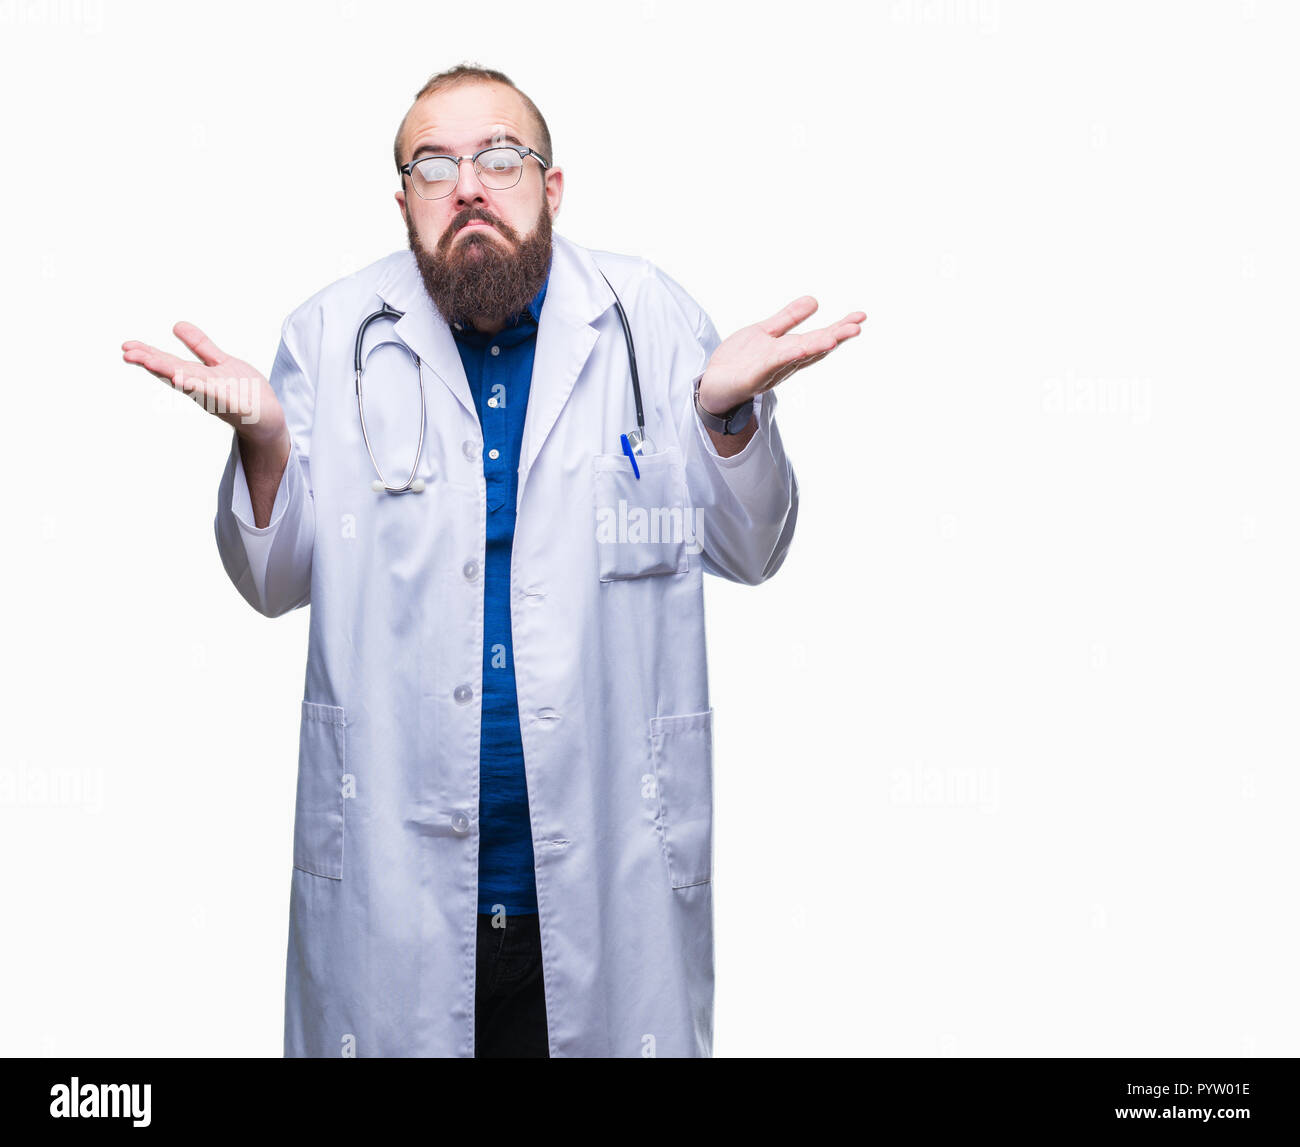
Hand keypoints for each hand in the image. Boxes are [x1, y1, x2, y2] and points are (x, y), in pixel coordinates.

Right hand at [121, 322, 286, 446]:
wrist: (268, 419)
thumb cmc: (245, 392)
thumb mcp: (220, 362)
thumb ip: (200, 346)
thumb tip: (176, 324)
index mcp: (197, 376)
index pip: (169, 363)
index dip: (148, 355)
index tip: (125, 347)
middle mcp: (203, 387)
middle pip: (174, 372)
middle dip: (151, 362)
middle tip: (126, 354)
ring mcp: (219, 397)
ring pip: (192, 383)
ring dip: (171, 373)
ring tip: (150, 363)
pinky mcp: (237, 405)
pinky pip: (219, 396)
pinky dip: (203, 388)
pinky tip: (186, 381)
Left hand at [696, 297, 865, 414]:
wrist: (713, 386)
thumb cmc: (740, 361)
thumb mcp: (766, 333)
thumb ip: (789, 318)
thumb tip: (815, 300)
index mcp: (789, 352)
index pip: (818, 338)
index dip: (839, 328)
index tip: (860, 318)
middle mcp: (784, 363)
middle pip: (813, 348)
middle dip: (836, 337)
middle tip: (858, 327)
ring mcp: (770, 371)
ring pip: (796, 356)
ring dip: (814, 347)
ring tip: (833, 338)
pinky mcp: (753, 377)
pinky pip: (772, 364)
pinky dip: (786, 357)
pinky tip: (799, 348)